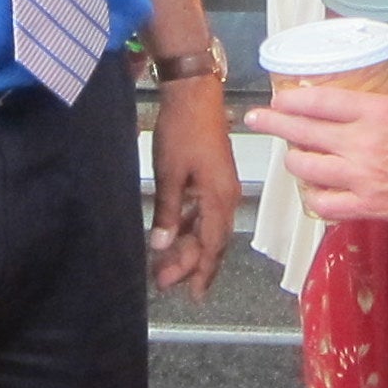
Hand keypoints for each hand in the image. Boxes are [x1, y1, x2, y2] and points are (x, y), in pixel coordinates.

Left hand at [147, 77, 238, 298]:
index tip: (191, 294)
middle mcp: (226, 197)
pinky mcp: (214, 178)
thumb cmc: (182, 130)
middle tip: (165, 282)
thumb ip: (168, 211)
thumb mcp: (169, 174)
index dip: (200, 271)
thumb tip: (161, 245)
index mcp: (220, 198)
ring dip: (188, 246)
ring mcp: (221, 187)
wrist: (194, 94)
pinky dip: (190, 226)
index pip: (211, 246)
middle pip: (212, 241)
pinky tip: (175, 234)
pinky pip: (204, 212)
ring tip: (165, 264)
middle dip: (190, 264)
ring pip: (207, 228)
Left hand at [246, 66, 387, 223]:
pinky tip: (312, 190)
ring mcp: (360, 178)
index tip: (276, 98)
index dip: (290, 99)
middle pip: (302, 132)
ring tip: (291, 154)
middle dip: (273, 123)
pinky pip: (324, 205)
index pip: (318, 102)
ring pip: (306, 168)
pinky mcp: (366, 206)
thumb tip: (373, 58)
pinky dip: (313, 197)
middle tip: (256, 119)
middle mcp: (361, 144)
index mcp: (374, 113)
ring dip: (293, 159)